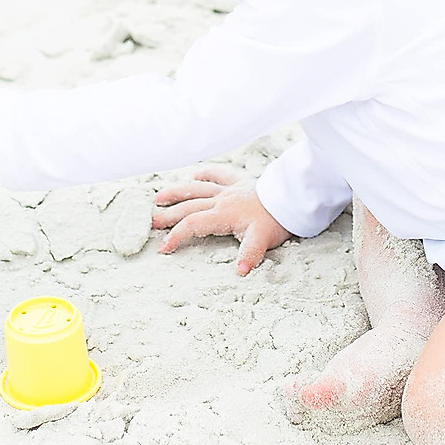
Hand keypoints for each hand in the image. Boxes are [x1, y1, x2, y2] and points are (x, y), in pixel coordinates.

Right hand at [151, 167, 290, 275]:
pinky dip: (207, 173)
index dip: (176, 236)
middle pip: (188, 206)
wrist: (292, 197)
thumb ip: (250, 255)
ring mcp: (229, 189)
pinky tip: (197, 173)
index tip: (163, 248)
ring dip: (177, 192)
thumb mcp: (263, 240)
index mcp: (223, 214)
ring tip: (159, 197)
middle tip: (151, 222)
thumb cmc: (277, 220)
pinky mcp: (240, 182)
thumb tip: (241, 271)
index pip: (192, 225)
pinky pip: (220, 174)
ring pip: (197, 188)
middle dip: (169, 215)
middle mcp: (222, 200)